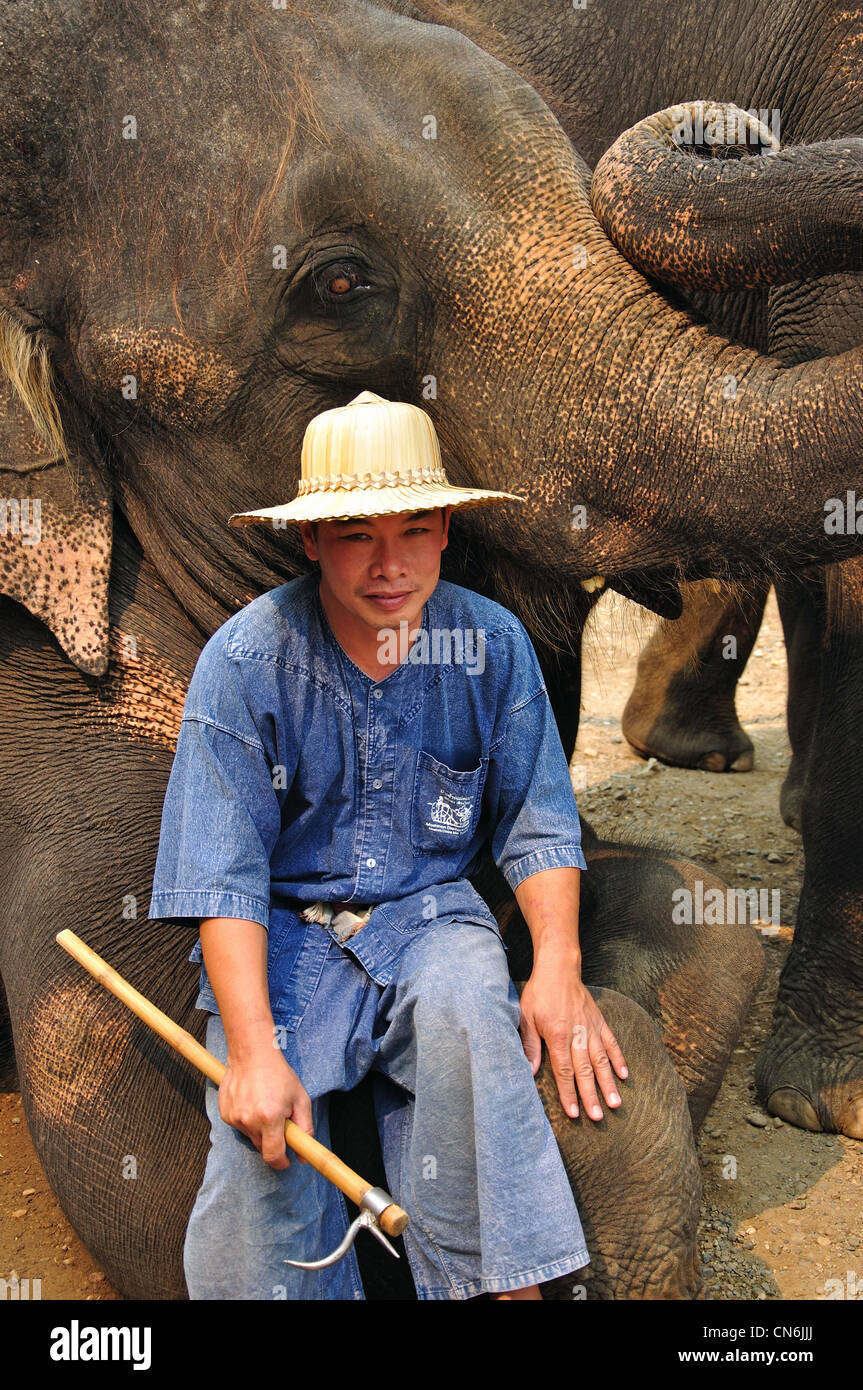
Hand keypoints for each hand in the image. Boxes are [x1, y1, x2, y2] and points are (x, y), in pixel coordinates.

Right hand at [218, 1049, 313, 1169]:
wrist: (252, 1054)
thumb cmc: (279, 1075)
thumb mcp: (300, 1099)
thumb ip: (305, 1129)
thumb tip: (304, 1156)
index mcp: (270, 1118)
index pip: (273, 1156)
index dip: (282, 1162)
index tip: (287, 1160)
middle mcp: (249, 1121)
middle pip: (262, 1148)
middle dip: (273, 1142)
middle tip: (279, 1121)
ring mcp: (234, 1117)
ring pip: (251, 1136)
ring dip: (259, 1129)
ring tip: (264, 1105)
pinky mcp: (224, 1113)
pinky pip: (240, 1126)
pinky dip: (247, 1120)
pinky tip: (251, 1101)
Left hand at [519, 963, 627, 1120]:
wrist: (559, 967)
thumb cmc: (539, 992)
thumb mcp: (526, 1016)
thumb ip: (530, 1045)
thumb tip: (529, 1071)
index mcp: (558, 1035)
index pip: (564, 1071)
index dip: (569, 1093)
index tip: (574, 1113)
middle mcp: (578, 1034)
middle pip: (585, 1071)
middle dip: (591, 1096)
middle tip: (598, 1117)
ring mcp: (591, 1028)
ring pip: (602, 1060)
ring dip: (608, 1083)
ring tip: (615, 1103)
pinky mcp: (600, 1021)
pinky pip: (612, 1043)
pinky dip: (618, 1059)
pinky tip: (624, 1075)